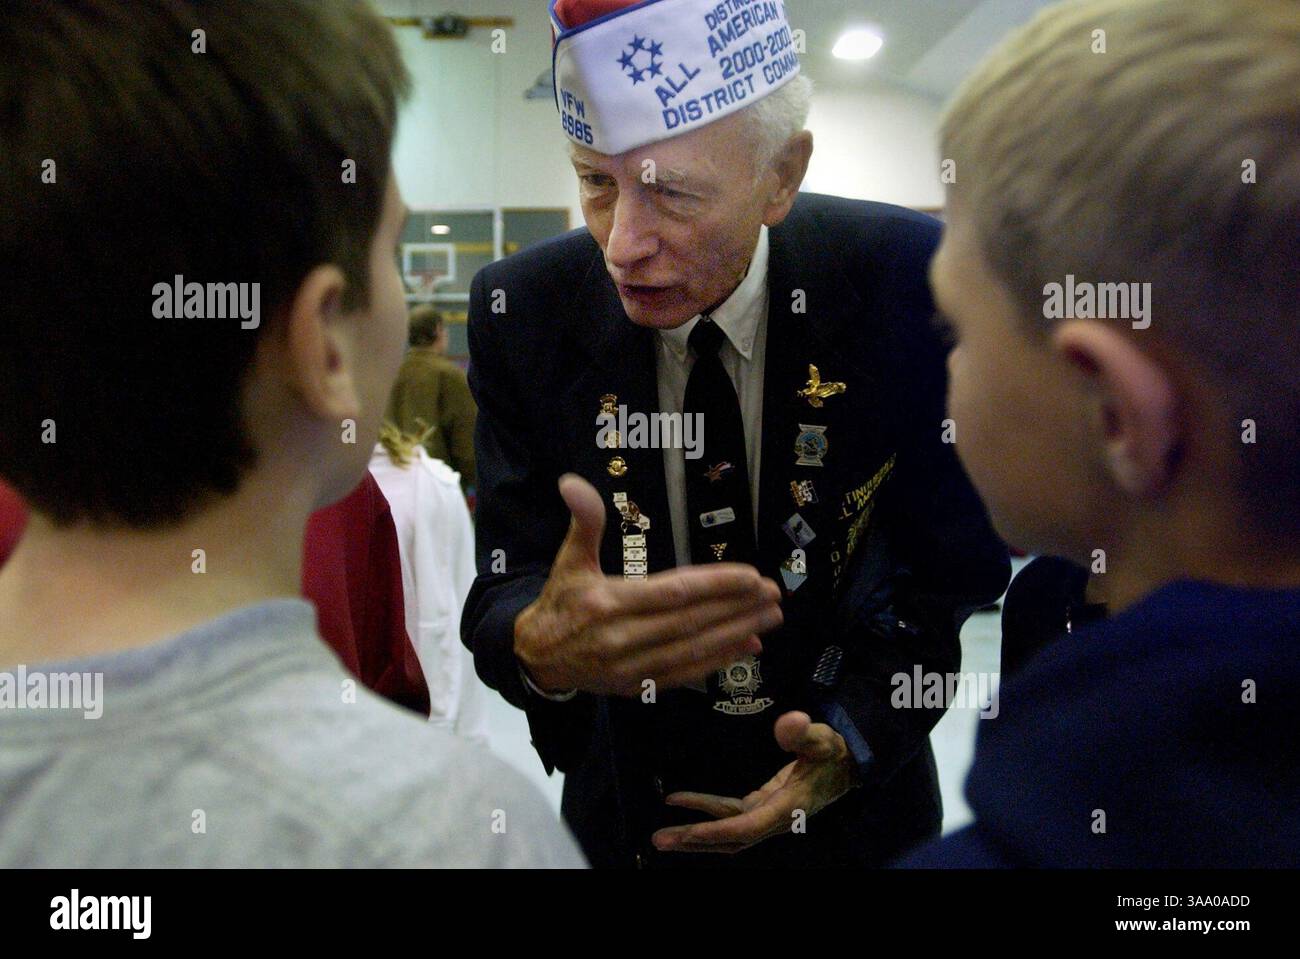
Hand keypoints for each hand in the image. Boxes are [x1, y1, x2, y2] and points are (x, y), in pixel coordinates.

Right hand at [514, 474, 782, 696]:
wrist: (537, 658)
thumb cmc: (561, 601)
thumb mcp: (569, 559)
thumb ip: (583, 521)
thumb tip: (572, 482)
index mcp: (607, 603)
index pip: (673, 592)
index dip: (715, 584)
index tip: (749, 575)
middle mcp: (622, 638)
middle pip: (690, 622)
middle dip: (736, 607)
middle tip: (772, 592)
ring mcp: (631, 666)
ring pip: (693, 649)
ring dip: (736, 633)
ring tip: (769, 617)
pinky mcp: (638, 686)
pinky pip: (685, 674)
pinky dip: (718, 661)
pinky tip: (747, 646)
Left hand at [651, 711, 854, 853]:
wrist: (846, 766)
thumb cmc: (832, 752)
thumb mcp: (822, 739)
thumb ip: (804, 732)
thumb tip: (788, 722)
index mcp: (787, 807)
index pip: (747, 826)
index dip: (716, 830)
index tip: (688, 830)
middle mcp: (774, 820)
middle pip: (730, 838)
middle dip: (696, 840)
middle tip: (660, 840)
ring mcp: (767, 817)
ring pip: (727, 834)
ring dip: (696, 834)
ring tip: (663, 835)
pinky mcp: (761, 809)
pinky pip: (729, 818)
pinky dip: (706, 815)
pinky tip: (683, 804)